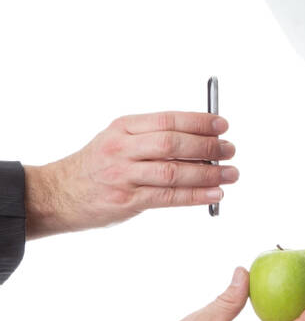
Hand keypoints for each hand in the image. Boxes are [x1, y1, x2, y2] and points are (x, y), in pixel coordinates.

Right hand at [24, 112, 238, 239]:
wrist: (58, 194)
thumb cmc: (98, 166)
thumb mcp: (120, 140)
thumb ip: (155, 138)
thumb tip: (205, 142)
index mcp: (123, 128)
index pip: (167, 120)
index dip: (199, 121)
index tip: (222, 124)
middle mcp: (122, 149)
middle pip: (172, 144)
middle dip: (208, 146)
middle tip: (230, 150)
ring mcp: (123, 175)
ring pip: (173, 171)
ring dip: (208, 173)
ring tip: (231, 173)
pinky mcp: (127, 200)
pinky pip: (169, 197)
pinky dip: (196, 195)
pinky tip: (215, 193)